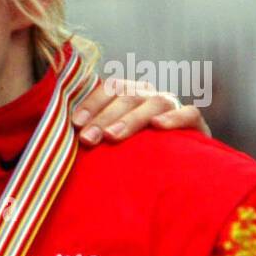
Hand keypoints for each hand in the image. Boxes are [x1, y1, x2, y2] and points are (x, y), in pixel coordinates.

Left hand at [72, 78, 210, 146]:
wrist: (178, 166)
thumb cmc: (132, 152)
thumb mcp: (110, 140)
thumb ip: (91, 133)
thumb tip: (59, 140)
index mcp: (128, 95)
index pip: (109, 89)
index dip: (92, 103)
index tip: (75, 124)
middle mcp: (149, 96)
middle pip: (127, 96)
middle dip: (104, 117)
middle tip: (87, 139)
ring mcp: (173, 107)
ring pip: (154, 102)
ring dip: (131, 119)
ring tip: (113, 136)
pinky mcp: (195, 124)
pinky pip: (189, 113)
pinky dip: (174, 118)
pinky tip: (158, 126)